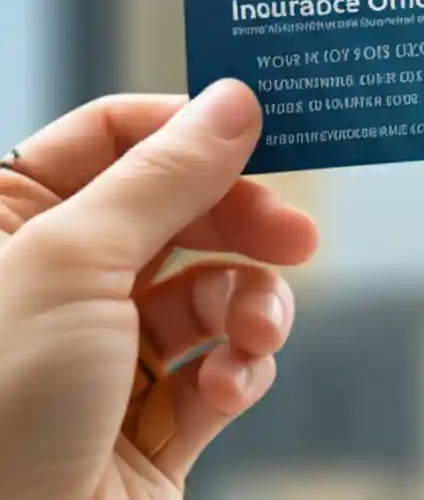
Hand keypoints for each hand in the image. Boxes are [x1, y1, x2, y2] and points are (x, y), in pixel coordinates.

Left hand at [0, 80, 318, 498]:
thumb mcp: (73, 260)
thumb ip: (163, 175)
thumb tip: (234, 101)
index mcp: (10, 225)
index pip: (111, 139)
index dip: (187, 131)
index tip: (261, 134)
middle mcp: (59, 282)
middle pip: (179, 213)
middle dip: (242, 225)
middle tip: (297, 237)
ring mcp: (109, 353)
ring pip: (213, 291)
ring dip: (249, 307)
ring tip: (255, 334)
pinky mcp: (155, 420)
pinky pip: (223, 367)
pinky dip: (239, 371)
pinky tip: (226, 388)